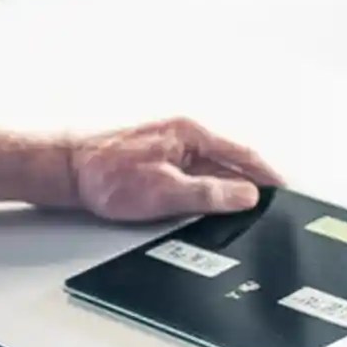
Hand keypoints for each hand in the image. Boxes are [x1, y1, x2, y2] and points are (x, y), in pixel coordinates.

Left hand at [70, 117, 283, 221]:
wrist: (62, 169)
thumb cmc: (105, 174)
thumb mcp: (164, 190)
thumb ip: (209, 193)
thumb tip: (246, 195)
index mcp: (190, 133)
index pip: (242, 153)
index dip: (266, 174)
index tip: (284, 190)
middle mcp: (182, 136)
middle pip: (228, 162)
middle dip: (250, 184)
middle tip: (270, 207)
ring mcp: (168, 148)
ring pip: (209, 171)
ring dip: (226, 190)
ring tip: (242, 213)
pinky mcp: (154, 161)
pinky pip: (191, 177)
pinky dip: (204, 192)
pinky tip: (205, 209)